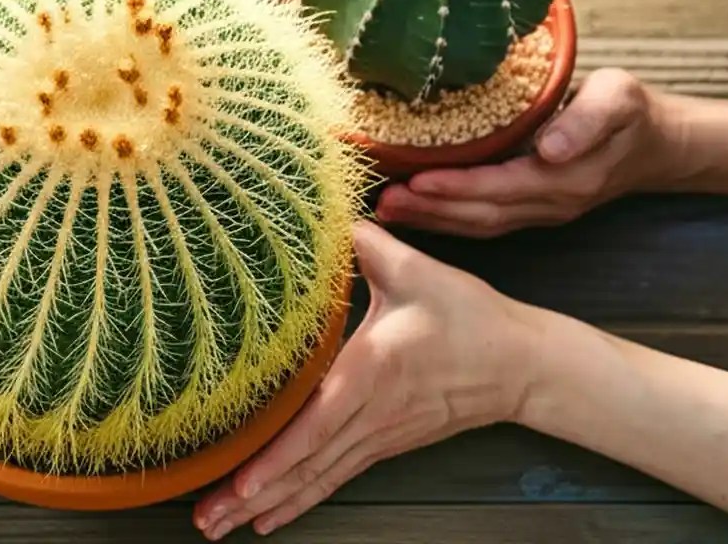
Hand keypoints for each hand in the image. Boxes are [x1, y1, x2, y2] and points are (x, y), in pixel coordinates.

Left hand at [193, 222, 540, 539]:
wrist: (522, 364)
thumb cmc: (471, 317)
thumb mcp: (419, 271)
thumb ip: (368, 244)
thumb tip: (330, 215)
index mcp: (372, 372)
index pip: (317, 424)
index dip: (277, 457)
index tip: (241, 482)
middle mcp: (370, 415)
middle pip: (304, 465)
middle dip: (251, 496)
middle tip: (205, 520)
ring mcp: (377, 436)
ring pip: (315, 480)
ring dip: (267, 506)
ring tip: (219, 527)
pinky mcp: (382, 443)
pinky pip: (332, 477)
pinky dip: (297, 500)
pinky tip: (266, 517)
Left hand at [377, 68, 678, 237]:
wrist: (653, 145)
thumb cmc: (630, 112)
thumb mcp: (620, 100)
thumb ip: (588, 120)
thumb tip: (550, 147)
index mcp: (567, 180)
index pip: (501, 187)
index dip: (457, 186)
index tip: (415, 179)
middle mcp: (548, 205)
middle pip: (479, 215)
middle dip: (429, 210)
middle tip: (382, 202)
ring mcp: (537, 214)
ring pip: (475, 225)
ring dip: (429, 220)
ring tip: (384, 211)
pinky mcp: (526, 212)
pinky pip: (479, 223)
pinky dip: (442, 220)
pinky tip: (410, 213)